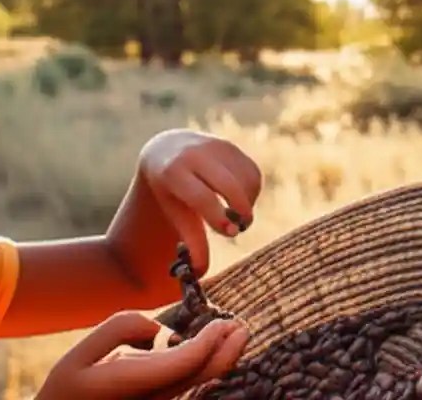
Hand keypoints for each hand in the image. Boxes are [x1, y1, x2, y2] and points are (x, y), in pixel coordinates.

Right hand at [38, 312, 247, 399]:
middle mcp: (149, 398)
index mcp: (128, 383)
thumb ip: (118, 329)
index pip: (183, 364)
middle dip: (226, 353)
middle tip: (241, 328)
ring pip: (196, 385)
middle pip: (198, 377)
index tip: (223, 323)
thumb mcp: (77, 356)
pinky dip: (204, 366)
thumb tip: (158, 328)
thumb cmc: (65, 391)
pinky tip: (213, 350)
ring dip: (220, 359)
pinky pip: (187, 386)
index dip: (208, 344)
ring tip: (234, 335)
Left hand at [138, 129, 262, 275]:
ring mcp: (217, 147)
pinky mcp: (233, 147)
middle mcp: (196, 155)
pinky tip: (238, 200)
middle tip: (240, 229)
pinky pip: (253, 174)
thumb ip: (191, 240)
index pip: (201, 196)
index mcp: (174, 172)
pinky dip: (251, 193)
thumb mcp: (174, 212)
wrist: (168, 150)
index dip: (218, 216)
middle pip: (229, 186)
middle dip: (241, 210)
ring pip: (246, 180)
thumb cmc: (171, 191)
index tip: (231, 233)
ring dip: (247, 203)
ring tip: (235, 216)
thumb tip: (202, 274)